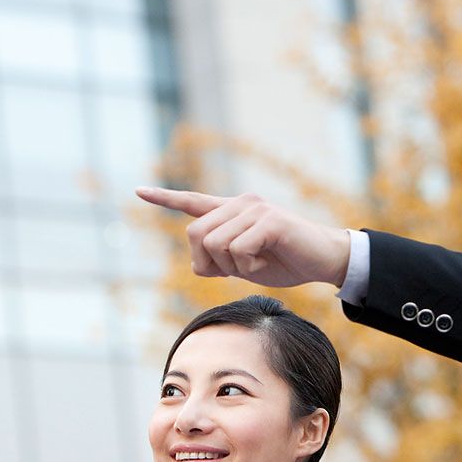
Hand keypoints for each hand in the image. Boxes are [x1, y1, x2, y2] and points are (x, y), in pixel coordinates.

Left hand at [137, 187, 350, 287]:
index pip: (193, 201)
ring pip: (215, 244)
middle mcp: (240, 203)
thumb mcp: (244, 264)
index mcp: (232, 211)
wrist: (323, 259)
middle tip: (234, 269)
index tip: (139, 191)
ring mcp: (255, 209)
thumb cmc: (285, 261)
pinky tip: (266, 259)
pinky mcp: (269, 220)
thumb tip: (198, 263)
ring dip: (232, 265)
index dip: (165, 198)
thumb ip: (219, 259)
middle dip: (208, 261)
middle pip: (195, 233)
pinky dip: (248, 265)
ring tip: (256, 262)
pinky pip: (238, 249)